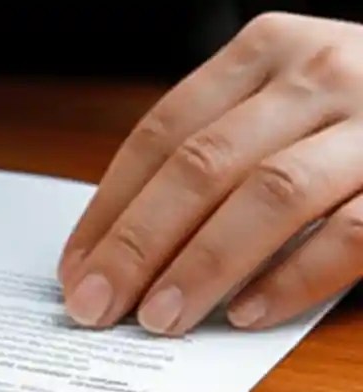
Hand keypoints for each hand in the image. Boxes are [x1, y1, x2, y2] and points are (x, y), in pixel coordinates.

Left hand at [58, 12, 362, 334]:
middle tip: (97, 305)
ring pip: (270, 196)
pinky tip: (244, 314)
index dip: (111, 208)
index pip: (162, 134)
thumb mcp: (282, 104)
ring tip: (158, 318)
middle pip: (202, 166)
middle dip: (138, 245)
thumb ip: (216, 154)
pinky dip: (292, 277)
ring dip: (203, 265)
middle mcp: (319, 75)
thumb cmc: (355, 115)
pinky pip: (351, 234)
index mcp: (266, 53)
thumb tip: (116, 247)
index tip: (76, 268)